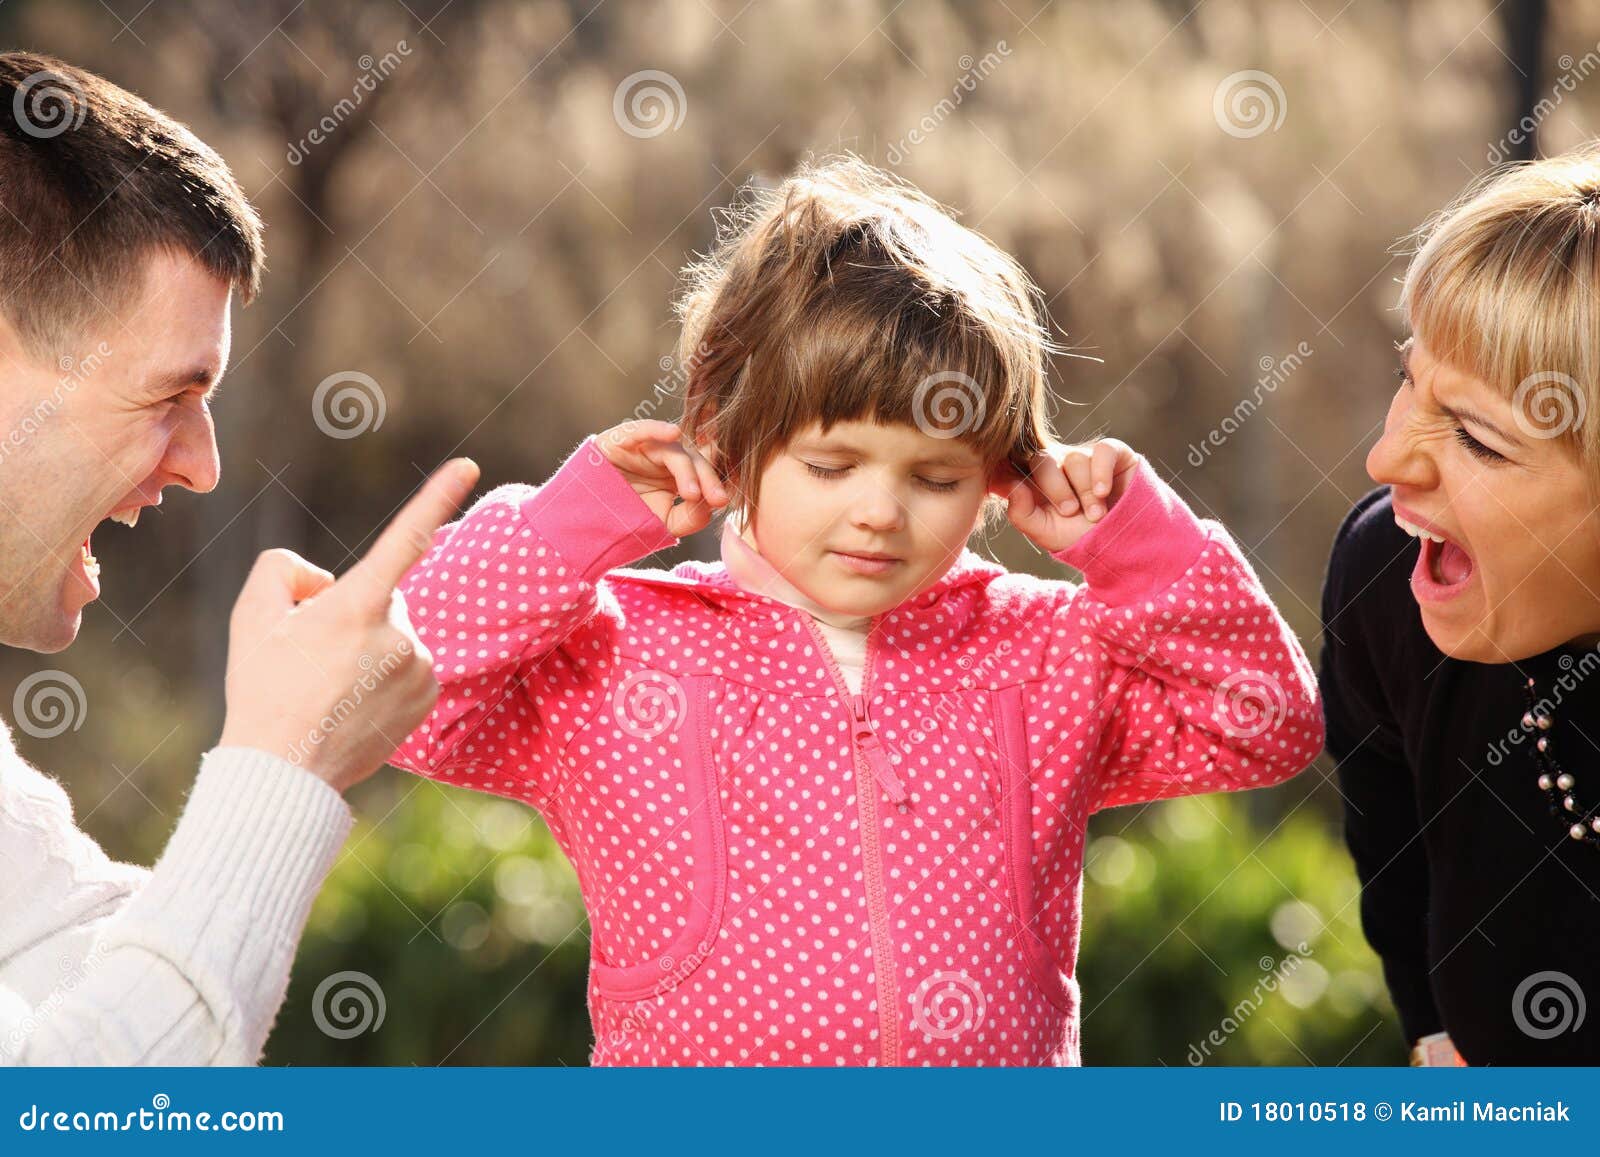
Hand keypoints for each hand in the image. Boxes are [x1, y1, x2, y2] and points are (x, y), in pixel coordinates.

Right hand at [217, 458, 480, 792]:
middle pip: (382, 596)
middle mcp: (400, 633)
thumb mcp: (251, 615)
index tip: (468, 466)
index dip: (436, 497)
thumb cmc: (264, 690)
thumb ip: (284, 569)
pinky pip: (409, 665)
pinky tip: (354, 702)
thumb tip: (326, 581)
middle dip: (354, 610)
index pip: (404, 539)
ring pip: (396, 633)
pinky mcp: (429, 695)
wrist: (285, 771)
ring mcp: (420, 667)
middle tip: (313, 656)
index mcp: (359, 605)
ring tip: (330, 685)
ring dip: (370, 646)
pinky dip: (386, 674)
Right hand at [595, 419, 728, 536]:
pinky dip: (658, 429)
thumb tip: (711, 506)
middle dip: (709, 479)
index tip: (726, 499)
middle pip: (696, 459)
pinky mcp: (624, 439)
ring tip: (691, 493)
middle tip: (718, 499)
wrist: (585, 521)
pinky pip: (643, 429)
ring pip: (675, 450)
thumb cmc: (626, 519)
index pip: (707, 470)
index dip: (719, 479)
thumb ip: (690, 517)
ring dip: (687, 469)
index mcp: (681, 474)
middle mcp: (667, 457)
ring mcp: (647, 446)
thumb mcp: (664, 524)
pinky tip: (673, 433)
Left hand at [989, 438, 1140, 553]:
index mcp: (1036, 481)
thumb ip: (1022, 514)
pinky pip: (1102, 450)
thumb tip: (1013, 487)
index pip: (1016, 465)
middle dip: (1056, 489)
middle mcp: (1058, 464)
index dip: (1009, 472)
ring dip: (1085, 491)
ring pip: (1075, 459)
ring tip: (1097, 516)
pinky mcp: (1113, 453)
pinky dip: (1101, 472)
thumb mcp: (1047, 534)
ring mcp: (1084, 456)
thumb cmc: (1082, 537)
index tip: (1006, 487)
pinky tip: (1104, 493)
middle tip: (1070, 512)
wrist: (1123, 543)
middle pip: (1043, 459)